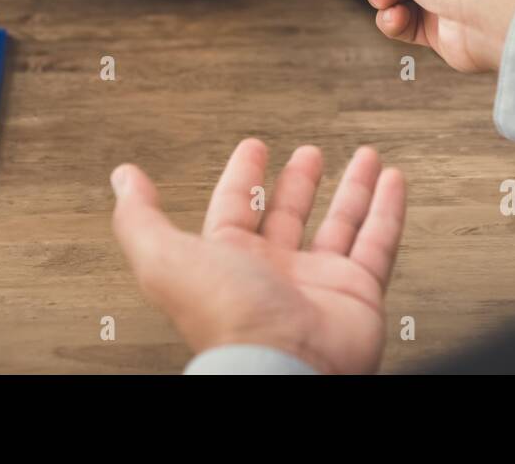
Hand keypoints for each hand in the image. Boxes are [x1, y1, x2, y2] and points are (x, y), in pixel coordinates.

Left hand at [110, 138, 405, 373]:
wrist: (283, 366)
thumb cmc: (227, 319)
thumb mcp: (164, 258)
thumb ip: (140, 218)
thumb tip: (122, 180)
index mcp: (228, 261)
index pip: (235, 208)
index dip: (243, 177)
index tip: (254, 147)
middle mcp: (274, 273)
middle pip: (290, 216)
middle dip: (299, 182)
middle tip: (309, 152)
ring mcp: (319, 283)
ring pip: (340, 225)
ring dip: (352, 189)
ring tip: (366, 157)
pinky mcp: (358, 293)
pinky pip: (378, 243)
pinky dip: (387, 211)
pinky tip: (392, 182)